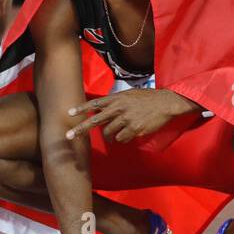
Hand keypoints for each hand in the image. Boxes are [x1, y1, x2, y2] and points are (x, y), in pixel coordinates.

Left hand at [66, 88, 197, 143]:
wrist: (165, 103)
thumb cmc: (147, 98)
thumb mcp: (129, 95)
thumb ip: (115, 101)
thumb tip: (102, 110)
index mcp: (116, 99)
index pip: (95, 103)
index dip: (81, 108)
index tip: (69, 113)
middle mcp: (118, 108)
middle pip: (95, 121)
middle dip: (80, 129)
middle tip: (69, 136)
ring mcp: (126, 119)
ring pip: (108, 133)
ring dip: (110, 136)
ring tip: (116, 134)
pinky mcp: (134, 129)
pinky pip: (121, 139)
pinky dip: (122, 139)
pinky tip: (129, 134)